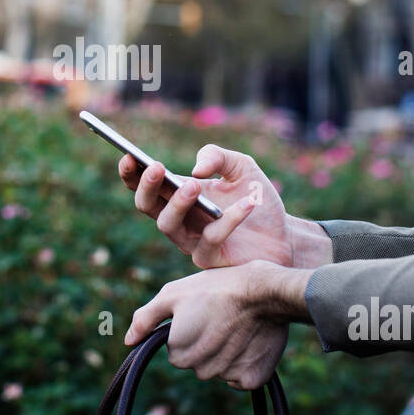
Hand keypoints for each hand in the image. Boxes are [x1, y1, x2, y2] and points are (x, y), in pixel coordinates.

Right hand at [119, 144, 332, 269]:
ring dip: (178, 204)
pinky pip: (212, 239)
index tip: (129, 156)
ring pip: (168, 226)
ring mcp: (191, 242)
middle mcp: (178, 219)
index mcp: (177, 195)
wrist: (284, 233)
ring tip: (194, 185)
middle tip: (157, 168)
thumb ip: (217, 156)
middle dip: (147, 186)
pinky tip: (249, 202)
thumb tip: (195, 169)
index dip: (131, 173)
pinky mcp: (211, 259)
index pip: (143, 185)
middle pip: (146, 206)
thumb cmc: (255, 198)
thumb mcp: (241, 166)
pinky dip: (229, 219)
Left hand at [123, 259, 310, 389]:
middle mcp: (201, 370)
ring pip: (219, 370)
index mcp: (178, 351)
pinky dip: (245, 363)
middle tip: (219, 320)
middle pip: (197, 363)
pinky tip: (249, 342)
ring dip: (224, 354)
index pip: (176, 351)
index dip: (187, 331)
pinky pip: (241, 378)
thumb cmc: (215, 288)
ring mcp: (227, 376)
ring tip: (236, 327)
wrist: (264, 290)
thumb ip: (146, 318)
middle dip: (205, 345)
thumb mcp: (174, 294)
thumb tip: (127, 341)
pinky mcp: (252, 379)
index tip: (201, 315)